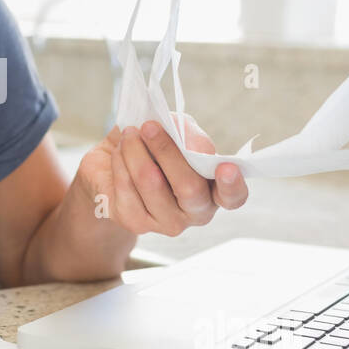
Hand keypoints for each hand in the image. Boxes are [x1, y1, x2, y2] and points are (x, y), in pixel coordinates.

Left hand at [77, 115, 248, 237]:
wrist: (115, 167)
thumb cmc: (157, 148)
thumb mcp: (176, 132)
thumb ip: (187, 134)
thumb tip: (189, 144)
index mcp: (215, 190)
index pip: (233, 197)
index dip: (232, 185)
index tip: (226, 168)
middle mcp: (196, 212)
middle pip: (188, 187)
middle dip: (167, 151)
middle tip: (149, 126)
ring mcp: (167, 221)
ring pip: (151, 183)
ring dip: (136, 151)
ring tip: (130, 133)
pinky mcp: (137, 222)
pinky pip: (126, 187)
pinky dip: (121, 161)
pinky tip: (120, 151)